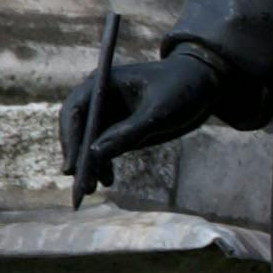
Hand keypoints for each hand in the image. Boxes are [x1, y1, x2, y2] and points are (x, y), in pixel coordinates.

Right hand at [63, 33, 223, 198]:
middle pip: (77, 129)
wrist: (203, 86)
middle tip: (80, 183)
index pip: (74, 111)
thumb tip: (94, 155)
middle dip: (77, 156)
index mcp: (103, 83)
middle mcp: (101, 98)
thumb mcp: (157, 113)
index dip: (69, 139)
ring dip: (89, 165)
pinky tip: (107, 181)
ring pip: (89, 142)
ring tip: (92, 189)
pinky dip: (103, 164)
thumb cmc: (181, 89)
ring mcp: (110, 114)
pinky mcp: (120, 128)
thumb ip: (128, 133)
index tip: (71, 167)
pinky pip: (104, 149)